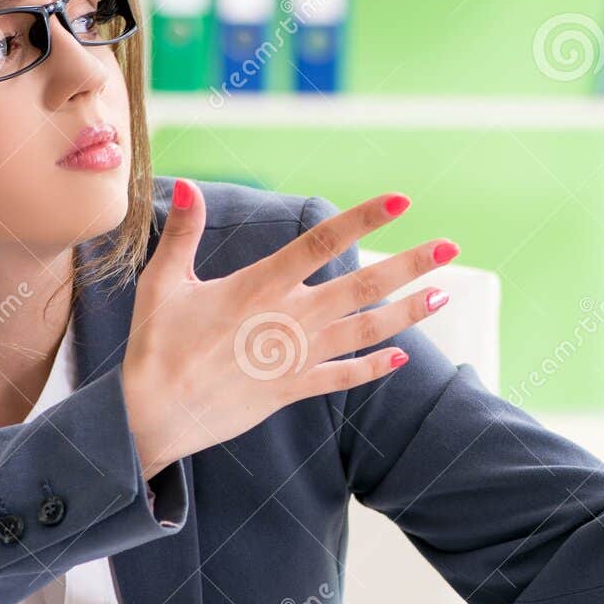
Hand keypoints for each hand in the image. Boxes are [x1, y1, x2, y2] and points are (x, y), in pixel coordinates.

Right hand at [121, 182, 456, 477]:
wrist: (153, 416)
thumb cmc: (155, 345)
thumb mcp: (164, 282)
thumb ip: (183, 234)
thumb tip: (188, 187)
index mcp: (260, 285)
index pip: (322, 241)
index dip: (364, 218)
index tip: (400, 200)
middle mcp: (289, 318)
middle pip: (364, 286)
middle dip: (411, 264)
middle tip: (450, 246)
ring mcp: (296, 357)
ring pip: (366, 331)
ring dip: (408, 312)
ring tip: (443, 295)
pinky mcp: (293, 389)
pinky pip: (345, 377)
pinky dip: (375, 367)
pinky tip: (401, 356)